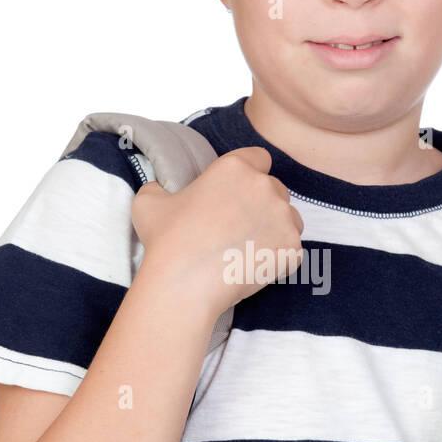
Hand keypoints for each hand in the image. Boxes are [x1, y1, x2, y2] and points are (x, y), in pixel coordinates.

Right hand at [129, 146, 304, 316]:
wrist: (185, 284)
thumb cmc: (168, 242)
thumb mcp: (149, 202)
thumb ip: (158, 187)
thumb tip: (159, 189)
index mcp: (235, 167)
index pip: (259, 158)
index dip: (250, 174)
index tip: (239, 194)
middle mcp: (264, 186)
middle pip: (276, 189)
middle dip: (263, 205)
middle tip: (239, 228)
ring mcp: (283, 217)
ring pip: (290, 218)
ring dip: (276, 230)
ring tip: (248, 249)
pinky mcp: (292, 248)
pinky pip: (293, 249)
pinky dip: (279, 259)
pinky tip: (254, 267)